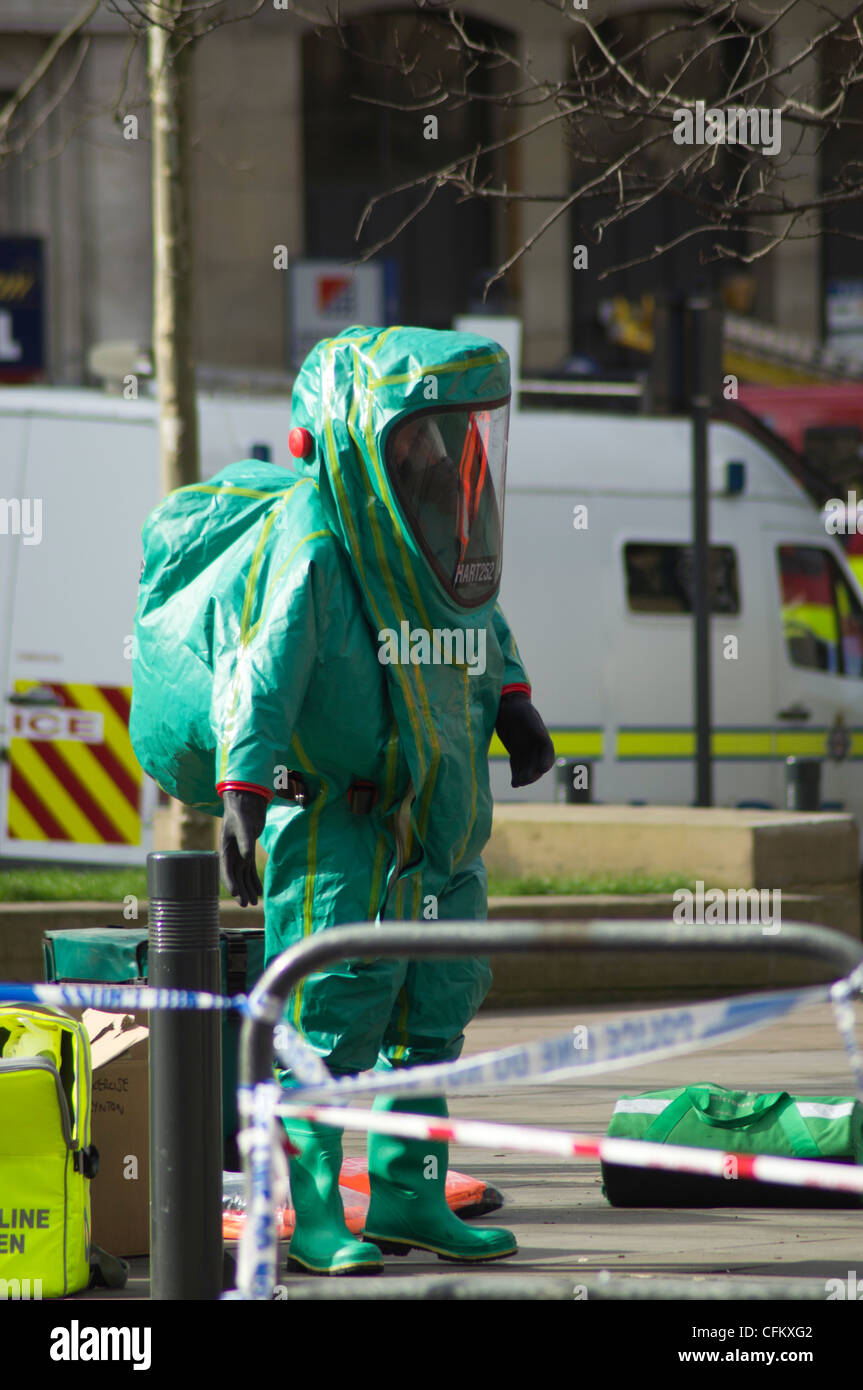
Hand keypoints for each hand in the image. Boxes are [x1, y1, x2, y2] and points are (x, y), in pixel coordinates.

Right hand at [220, 790, 267, 905]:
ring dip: (248, 889)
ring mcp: (239, 854)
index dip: (231, 883)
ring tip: (254, 902)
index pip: (226, 870)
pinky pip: (250, 870)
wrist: (246, 802)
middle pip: (235, 877)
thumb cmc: (241, 812)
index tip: (237, 894)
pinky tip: (259, 891)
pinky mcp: (248, 852)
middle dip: (240, 891)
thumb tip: (247, 857)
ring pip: (243, 876)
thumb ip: (245, 841)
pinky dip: (254, 880)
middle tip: (246, 905)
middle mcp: (231, 855)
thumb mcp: (243, 825)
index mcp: (225, 850)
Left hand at [495, 692, 554, 787]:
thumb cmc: (519, 709)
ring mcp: (525, 750)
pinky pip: (517, 766)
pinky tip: (514, 783)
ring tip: (517, 783)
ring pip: (527, 768)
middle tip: (524, 781)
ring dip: (524, 777)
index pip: (548, 754)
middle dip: (532, 774)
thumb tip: (542, 737)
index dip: (546, 762)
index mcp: (542, 738)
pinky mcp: (515, 753)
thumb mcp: (527, 715)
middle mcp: (536, 747)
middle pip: (537, 764)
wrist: (507, 706)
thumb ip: (534, 726)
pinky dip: (516, 775)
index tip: (542, 769)